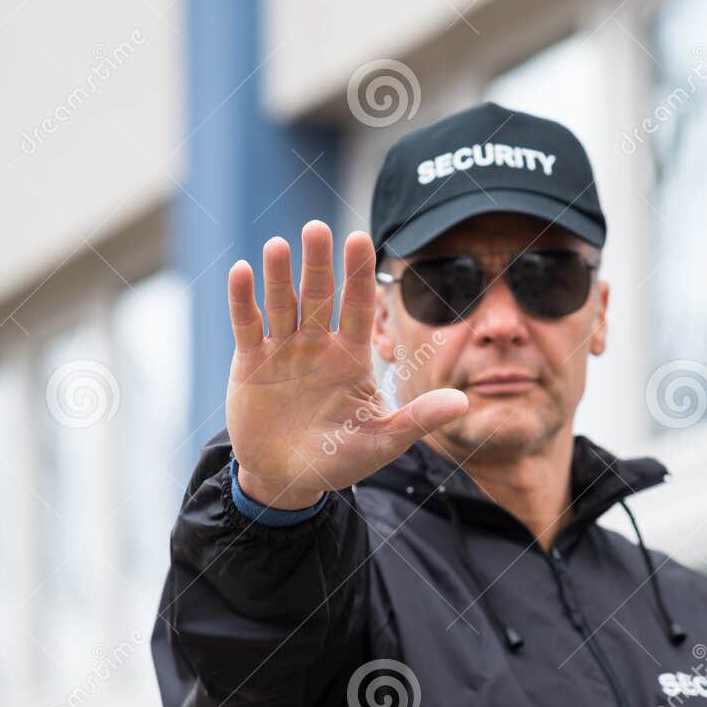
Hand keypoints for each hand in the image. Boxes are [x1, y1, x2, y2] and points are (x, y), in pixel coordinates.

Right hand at [224, 221, 467, 509]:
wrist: (288, 478)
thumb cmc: (340, 459)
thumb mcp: (382, 441)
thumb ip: (417, 419)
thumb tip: (464, 402)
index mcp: (351, 356)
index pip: (359, 307)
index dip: (359, 276)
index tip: (360, 239)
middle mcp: (318, 344)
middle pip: (318, 296)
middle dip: (318, 263)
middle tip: (317, 228)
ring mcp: (283, 349)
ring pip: (282, 303)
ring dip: (279, 276)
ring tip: (277, 245)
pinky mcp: (251, 361)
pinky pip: (247, 324)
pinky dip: (243, 301)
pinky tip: (242, 272)